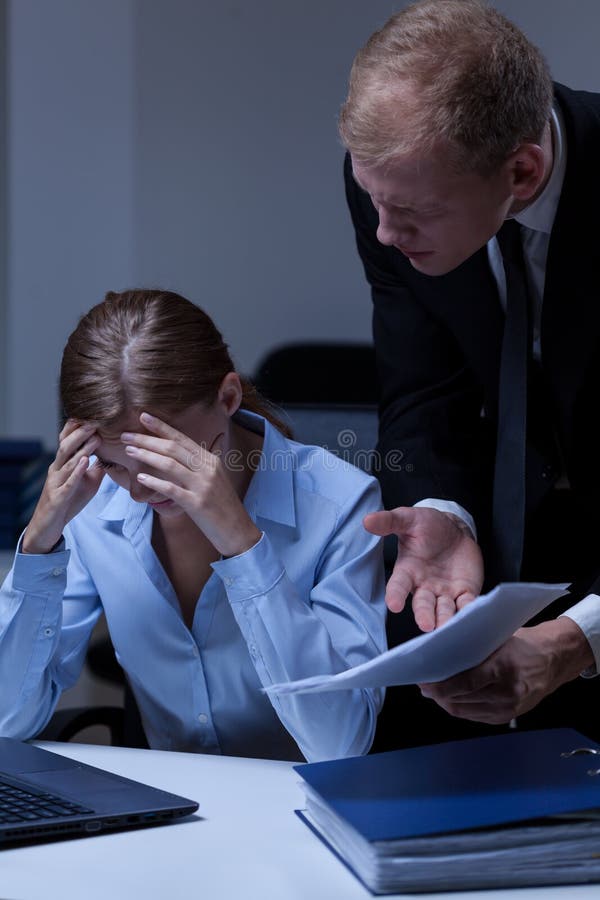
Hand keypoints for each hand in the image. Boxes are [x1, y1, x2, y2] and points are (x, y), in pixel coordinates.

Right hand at [22, 420, 104, 553]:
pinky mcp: (58, 497)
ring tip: (95, 437)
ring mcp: (56, 482)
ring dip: (81, 448)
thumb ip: (97, 467)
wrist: (49, 525)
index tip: (91, 414)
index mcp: (63, 464)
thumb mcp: (88, 482)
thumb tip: (113, 454)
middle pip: (66, 446)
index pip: (67, 440)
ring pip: (67, 461)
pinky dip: (76, 471)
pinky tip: (85, 462)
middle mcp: (57, 469)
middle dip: (80, 433)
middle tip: (96, 420)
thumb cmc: (69, 501)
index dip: (76, 427)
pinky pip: (68, 482)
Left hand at [121, 412, 260, 556]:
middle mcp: (207, 469)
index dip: (162, 427)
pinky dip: (155, 482)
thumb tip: (217, 439)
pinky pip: (172, 489)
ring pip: (170, 465)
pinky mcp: (197, 504)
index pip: (182, 439)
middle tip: (126, 435)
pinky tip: (141, 478)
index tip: (143, 416)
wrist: (238, 530)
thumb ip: (213, 458)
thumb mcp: (221, 477)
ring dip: (147, 456)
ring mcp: (202, 486)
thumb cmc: (225, 505)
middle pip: (173, 448)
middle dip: (147, 439)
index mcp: (211, 460)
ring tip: (129, 451)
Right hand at [363, 507, 482, 630]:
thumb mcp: (409, 519)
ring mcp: (444, 591)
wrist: (454, 530)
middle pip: (422, 604)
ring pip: (444, 609)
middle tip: (426, 624)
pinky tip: (471, 612)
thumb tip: (367, 520)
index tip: (394, 605)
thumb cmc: (428, 526)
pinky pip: (466, 603)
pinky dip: (469, 608)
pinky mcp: (464, 592)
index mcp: (408, 571)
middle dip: (424, 614)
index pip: (398, 586)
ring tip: (446, 626)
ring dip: (445, 618)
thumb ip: (390, 521)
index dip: (395, 595)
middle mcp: (424, 586)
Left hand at [419, 618, 594, 722]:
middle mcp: (506, 692)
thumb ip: (470, 648)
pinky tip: (452, 698)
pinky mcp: (507, 717)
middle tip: (424, 685)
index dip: (440, 686)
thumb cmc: (522, 644)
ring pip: (465, 712)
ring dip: (446, 703)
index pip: (463, 684)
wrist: (552, 660)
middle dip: (438, 695)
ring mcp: (508, 708)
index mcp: (502, 668)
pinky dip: (460, 708)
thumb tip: (439, 656)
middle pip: (461, 700)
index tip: (423, 681)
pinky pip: (475, 716)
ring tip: (435, 692)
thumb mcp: (496, 638)